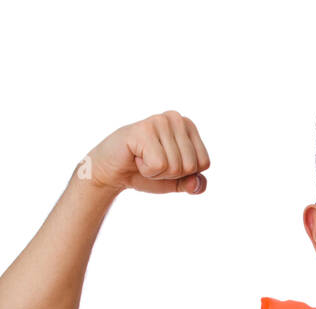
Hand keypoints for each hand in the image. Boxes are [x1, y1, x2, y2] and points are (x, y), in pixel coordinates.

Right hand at [83, 111, 210, 194]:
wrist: (112, 172)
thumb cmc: (144, 172)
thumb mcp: (175, 181)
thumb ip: (193, 183)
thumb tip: (198, 184)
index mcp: (188, 126)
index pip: (204, 163)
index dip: (184, 174)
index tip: (165, 163)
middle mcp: (176, 118)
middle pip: (190, 165)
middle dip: (170, 174)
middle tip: (151, 162)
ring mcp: (160, 121)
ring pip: (175, 166)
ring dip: (157, 172)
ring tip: (143, 159)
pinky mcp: (144, 130)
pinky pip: (159, 165)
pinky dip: (147, 170)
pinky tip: (136, 158)